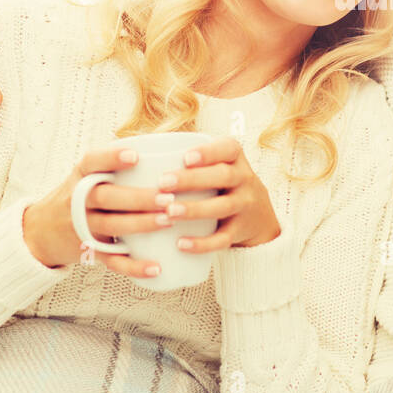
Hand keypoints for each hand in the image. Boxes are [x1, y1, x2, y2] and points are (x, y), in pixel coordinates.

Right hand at [23, 146, 178, 278]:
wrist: (39, 232)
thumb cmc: (76, 196)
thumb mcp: (84, 175)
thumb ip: (112, 163)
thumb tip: (160, 141)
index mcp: (80, 177)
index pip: (92, 162)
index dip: (112, 158)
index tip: (135, 155)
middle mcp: (78, 200)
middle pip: (106, 197)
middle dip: (137, 197)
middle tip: (167, 197)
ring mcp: (83, 227)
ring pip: (112, 226)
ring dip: (140, 224)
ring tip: (167, 220)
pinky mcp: (90, 251)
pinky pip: (112, 261)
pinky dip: (134, 266)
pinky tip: (156, 267)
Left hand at [158, 137, 280, 252]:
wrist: (258, 215)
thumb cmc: (222, 183)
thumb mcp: (218, 164)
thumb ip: (189, 157)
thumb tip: (134, 151)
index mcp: (235, 159)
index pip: (228, 148)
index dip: (208, 152)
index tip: (185, 157)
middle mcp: (244, 179)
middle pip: (223, 176)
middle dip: (193, 179)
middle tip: (163, 183)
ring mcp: (244, 205)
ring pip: (223, 206)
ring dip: (195, 209)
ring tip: (169, 212)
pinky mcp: (240, 231)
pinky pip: (223, 238)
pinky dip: (203, 243)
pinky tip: (181, 243)